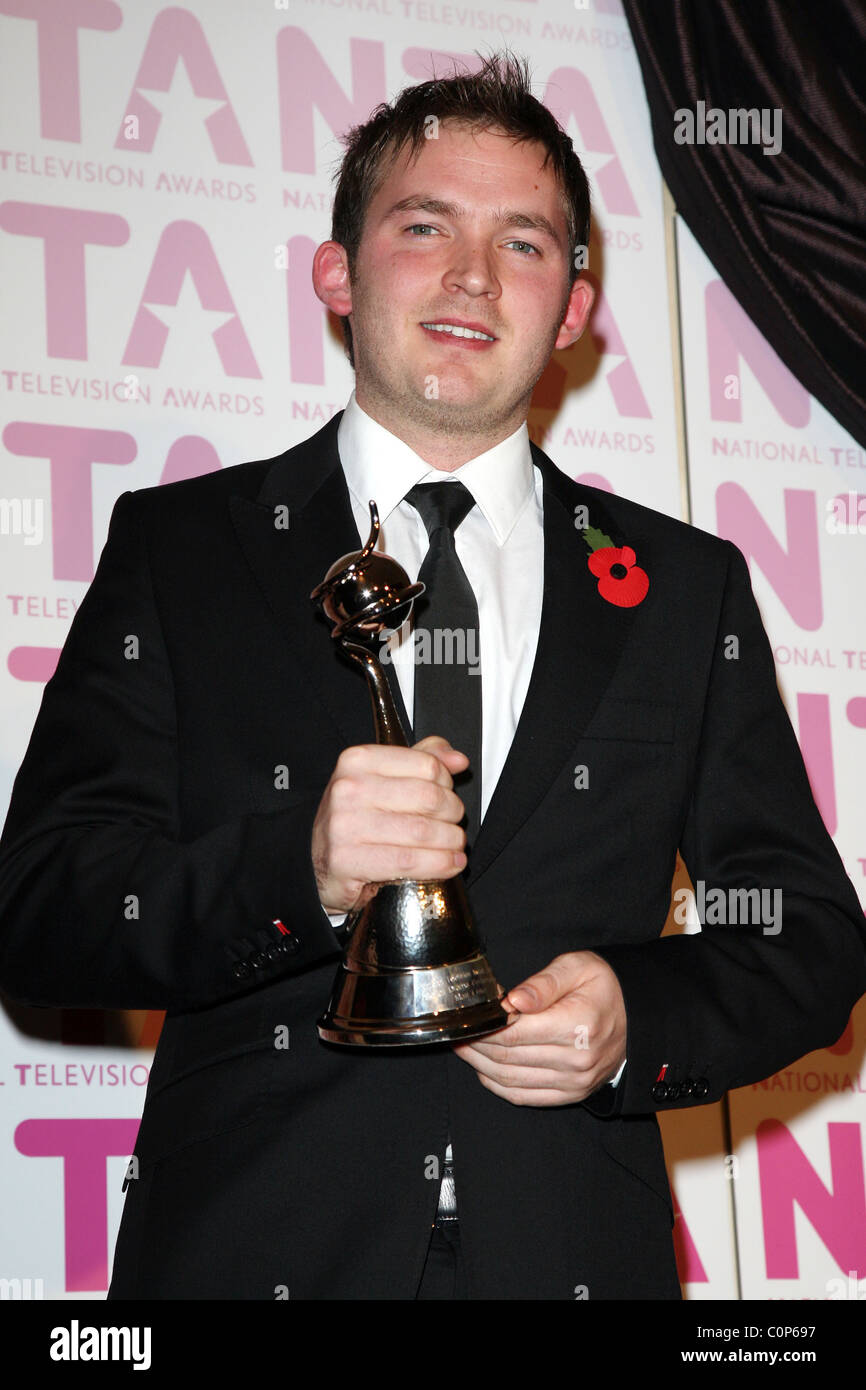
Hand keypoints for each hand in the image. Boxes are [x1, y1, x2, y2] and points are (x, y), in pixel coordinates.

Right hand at [311, 736, 468, 912]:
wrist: (317, 861)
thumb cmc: (355, 819)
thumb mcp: (383, 780)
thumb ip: (420, 761)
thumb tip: (456, 759)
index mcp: (357, 761)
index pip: (426, 765)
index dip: (447, 783)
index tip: (448, 794)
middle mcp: (347, 789)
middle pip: (428, 796)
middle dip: (452, 813)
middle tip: (453, 823)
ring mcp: (344, 825)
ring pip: (422, 830)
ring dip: (450, 841)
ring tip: (455, 845)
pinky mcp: (347, 860)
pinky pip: (408, 861)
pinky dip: (439, 864)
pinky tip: (450, 863)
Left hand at [452, 951, 626, 1105]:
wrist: (638, 1016)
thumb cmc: (605, 987)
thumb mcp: (578, 967)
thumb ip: (543, 983)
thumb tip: (512, 1001)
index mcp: (577, 1026)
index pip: (514, 1035)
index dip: (484, 1029)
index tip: (469, 1018)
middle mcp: (576, 1060)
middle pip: (508, 1058)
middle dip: (476, 1046)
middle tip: (458, 1032)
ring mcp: (574, 1082)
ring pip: (511, 1080)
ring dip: (481, 1066)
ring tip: (464, 1048)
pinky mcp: (571, 1094)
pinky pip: (525, 1097)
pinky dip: (499, 1085)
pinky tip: (484, 1069)